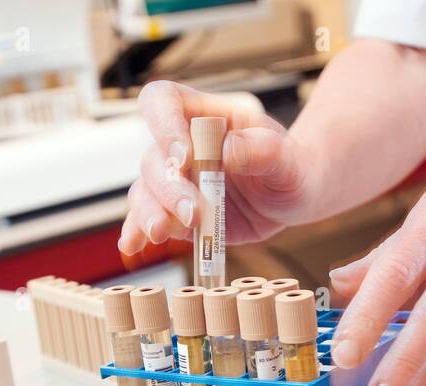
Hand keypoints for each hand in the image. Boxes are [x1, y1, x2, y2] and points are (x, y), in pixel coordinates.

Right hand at [118, 81, 316, 254]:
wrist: (293, 197)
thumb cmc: (291, 167)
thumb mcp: (287, 158)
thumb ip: (264, 150)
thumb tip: (229, 149)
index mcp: (205, 117)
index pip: (164, 101)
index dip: (164, 124)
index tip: (184, 156)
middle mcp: (182, 147)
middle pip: (153, 157)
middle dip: (168, 188)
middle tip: (193, 213)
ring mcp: (176, 182)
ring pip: (145, 191)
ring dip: (150, 213)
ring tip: (163, 233)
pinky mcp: (176, 214)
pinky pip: (148, 219)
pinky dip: (137, 232)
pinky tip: (131, 245)